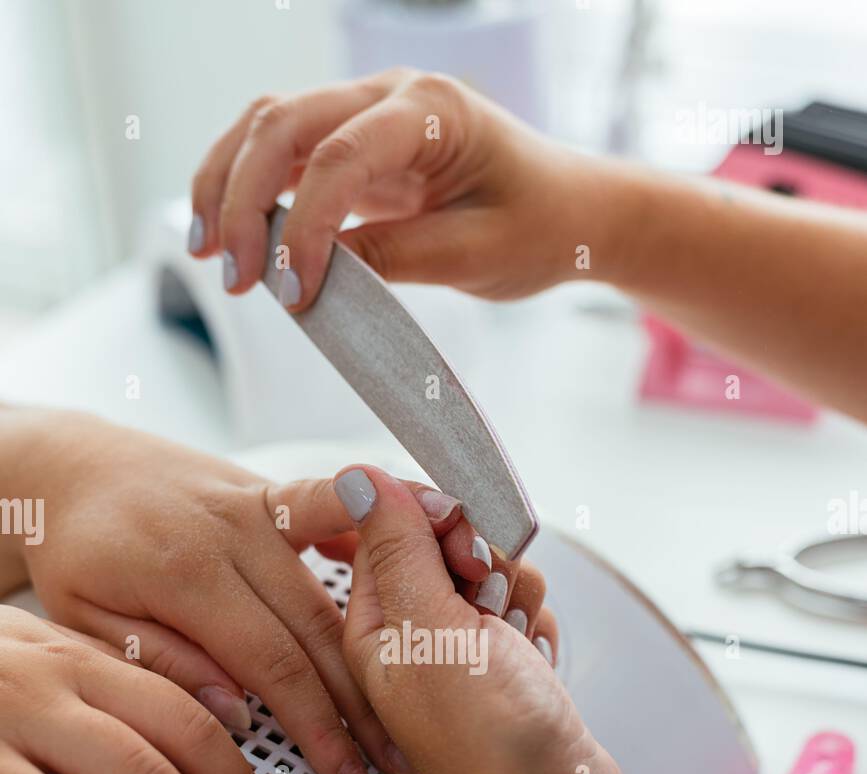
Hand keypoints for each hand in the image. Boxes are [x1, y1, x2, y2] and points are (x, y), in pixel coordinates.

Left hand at [4, 408, 494, 773]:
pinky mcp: (273, 492)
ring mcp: (258, 504)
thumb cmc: (77, 549)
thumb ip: (162, 665)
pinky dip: (382, 540)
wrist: (73, 465)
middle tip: (393, 760)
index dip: (318, 729)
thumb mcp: (88, 621)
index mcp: (185, 572)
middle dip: (362, 704)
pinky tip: (426, 564)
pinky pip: (339, 519)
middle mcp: (232, 531)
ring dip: (381, 643)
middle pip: (320, 630)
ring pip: (338, 584)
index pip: (273, 666)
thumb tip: (235, 713)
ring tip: (415, 693)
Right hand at [189, 68, 624, 308]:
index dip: (303, 224)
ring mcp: (366, 113)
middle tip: (232, 277)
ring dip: (226, 185)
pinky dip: (246, 190)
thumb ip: (397, 258)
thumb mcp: (477, 253)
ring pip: (267, 127)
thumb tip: (317, 275)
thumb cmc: (538, 226)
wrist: (567, 210)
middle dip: (243, 199)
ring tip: (207, 253)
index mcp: (433, 110)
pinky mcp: (352, 144)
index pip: (342, 154)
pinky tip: (228, 237)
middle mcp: (391, 96)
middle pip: (283, 123)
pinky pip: (281, 152)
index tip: (291, 292)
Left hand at [335, 468, 629, 773]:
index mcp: (372, 621)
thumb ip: (399, 548)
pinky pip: (524, 606)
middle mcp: (412, 631)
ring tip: (513, 645)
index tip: (463, 552)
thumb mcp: (430, 629)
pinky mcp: (507, 661)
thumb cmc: (484, 737)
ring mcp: (463, 647)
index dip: (435, 521)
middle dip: (485, 561)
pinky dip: (536, 625)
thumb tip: (361, 477)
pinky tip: (534, 661)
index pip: (392, 526)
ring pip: (496, 570)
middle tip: (488, 606)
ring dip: (517, 594)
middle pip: (450, 541)